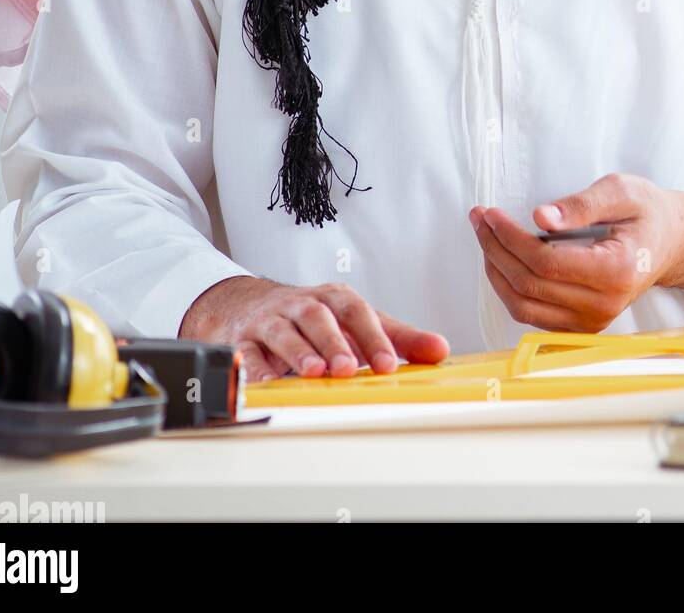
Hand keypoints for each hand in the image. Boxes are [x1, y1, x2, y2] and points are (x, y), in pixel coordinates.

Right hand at [178, 276, 450, 380]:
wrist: (251, 305)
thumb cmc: (314, 318)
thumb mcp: (357, 322)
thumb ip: (398, 337)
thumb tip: (439, 350)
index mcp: (333, 299)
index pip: (356, 311)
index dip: (372, 335)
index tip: (388, 363)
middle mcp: (302, 305)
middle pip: (317, 318)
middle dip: (334, 342)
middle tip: (349, 368)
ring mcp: (271, 321)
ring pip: (283, 332)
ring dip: (298, 353)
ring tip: (315, 373)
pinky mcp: (244, 340)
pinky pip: (246, 352)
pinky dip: (253, 369)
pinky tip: (264, 385)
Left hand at [468, 173, 683, 332]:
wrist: (669, 242)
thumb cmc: (646, 214)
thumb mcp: (621, 192)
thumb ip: (581, 204)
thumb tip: (540, 217)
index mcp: (615, 271)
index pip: (545, 262)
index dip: (509, 238)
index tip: (491, 214)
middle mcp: (604, 306)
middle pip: (529, 285)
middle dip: (495, 249)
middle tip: (480, 219)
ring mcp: (592, 322)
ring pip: (524, 307)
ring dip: (496, 271)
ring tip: (485, 238)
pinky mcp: (581, 326)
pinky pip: (532, 316)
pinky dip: (509, 289)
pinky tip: (502, 261)